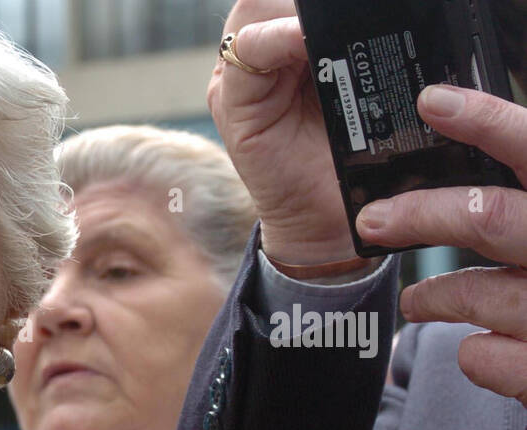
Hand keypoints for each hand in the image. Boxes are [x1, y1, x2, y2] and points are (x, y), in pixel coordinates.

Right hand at [208, 0, 357, 264]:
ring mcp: (240, 76)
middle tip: (352, 14)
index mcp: (296, 41)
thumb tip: (386, 11)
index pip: (301, 0)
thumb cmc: (355, 159)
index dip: (328, 0)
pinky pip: (246, 53)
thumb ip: (361, 45)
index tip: (365, 6)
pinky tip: (305, 43)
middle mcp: (263, 51)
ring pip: (256, 10)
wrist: (331, 220)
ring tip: (331, 31)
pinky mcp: (231, 101)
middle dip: (312, 4)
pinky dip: (277, 40)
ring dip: (297, 15)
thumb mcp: (369, 89)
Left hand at [356, 87, 526, 405]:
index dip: (487, 121)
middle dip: (420, 216)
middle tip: (375, 219)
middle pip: (488, 218)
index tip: (434, 103)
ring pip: (477, 294)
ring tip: (417, 299)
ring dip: (434, 296)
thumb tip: (494, 144)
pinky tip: (479, 345)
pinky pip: (484, 358)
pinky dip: (472, 353)